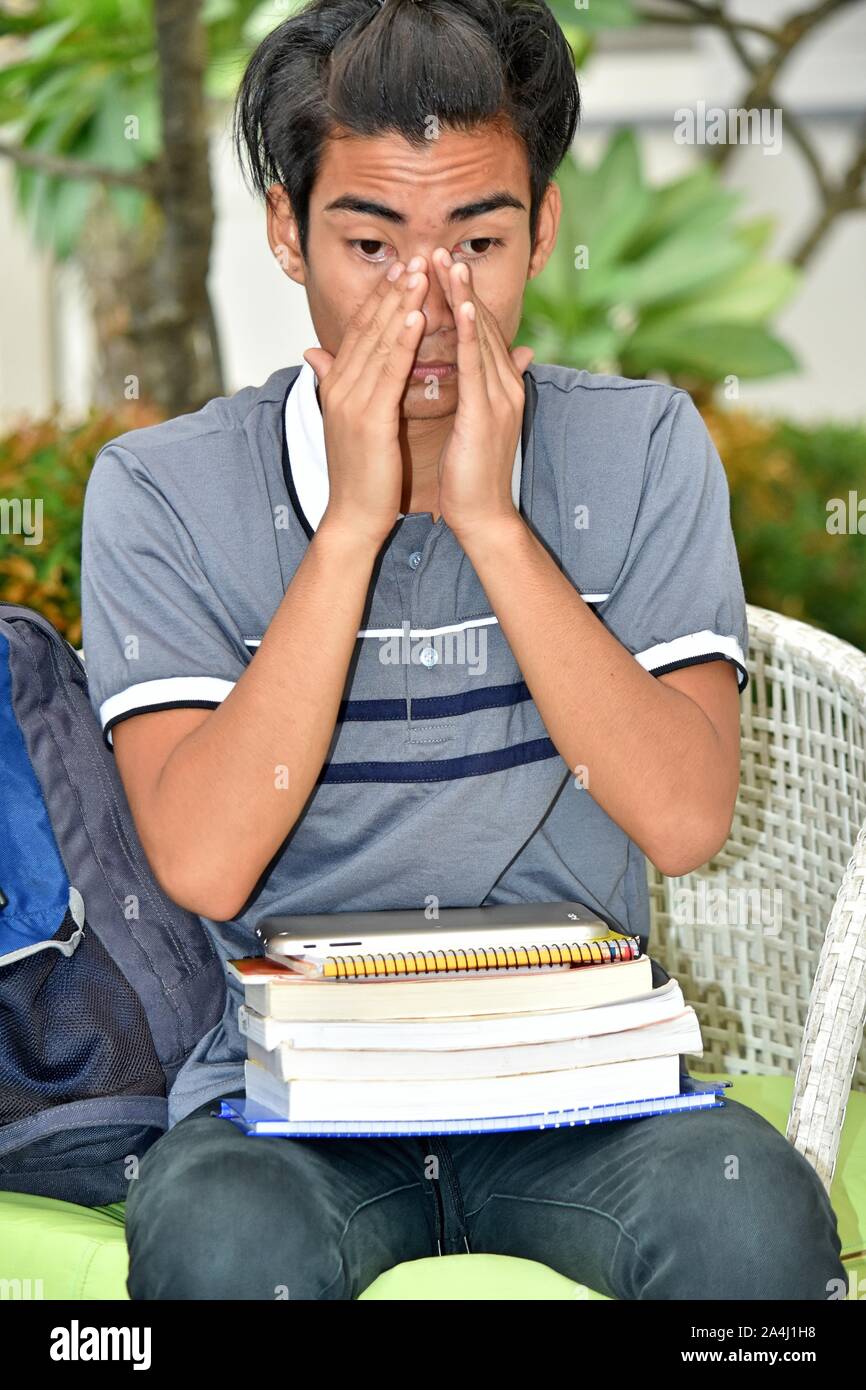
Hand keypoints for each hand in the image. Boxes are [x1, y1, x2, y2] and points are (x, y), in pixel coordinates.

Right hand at [303, 260, 428, 548]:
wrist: (353, 516)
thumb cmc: (359, 473)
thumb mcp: (346, 420)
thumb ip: (332, 381)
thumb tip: (313, 354)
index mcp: (337, 385)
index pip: (359, 330)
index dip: (380, 297)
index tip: (402, 268)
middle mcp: (339, 386)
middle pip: (368, 327)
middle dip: (393, 290)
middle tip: (416, 255)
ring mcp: (352, 401)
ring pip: (380, 341)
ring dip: (401, 303)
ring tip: (421, 272)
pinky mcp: (369, 418)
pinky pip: (389, 371)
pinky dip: (403, 341)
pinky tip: (417, 315)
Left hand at [430, 249, 533, 542]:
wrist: (483, 517)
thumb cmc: (470, 477)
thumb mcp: (476, 423)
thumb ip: (484, 386)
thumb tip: (515, 354)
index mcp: (498, 387)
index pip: (477, 333)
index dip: (461, 298)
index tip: (442, 267)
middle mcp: (504, 385)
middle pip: (480, 325)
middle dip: (461, 287)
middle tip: (442, 248)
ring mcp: (499, 397)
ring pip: (479, 337)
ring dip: (463, 297)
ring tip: (449, 262)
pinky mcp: (487, 412)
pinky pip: (475, 364)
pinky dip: (467, 332)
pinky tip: (458, 307)